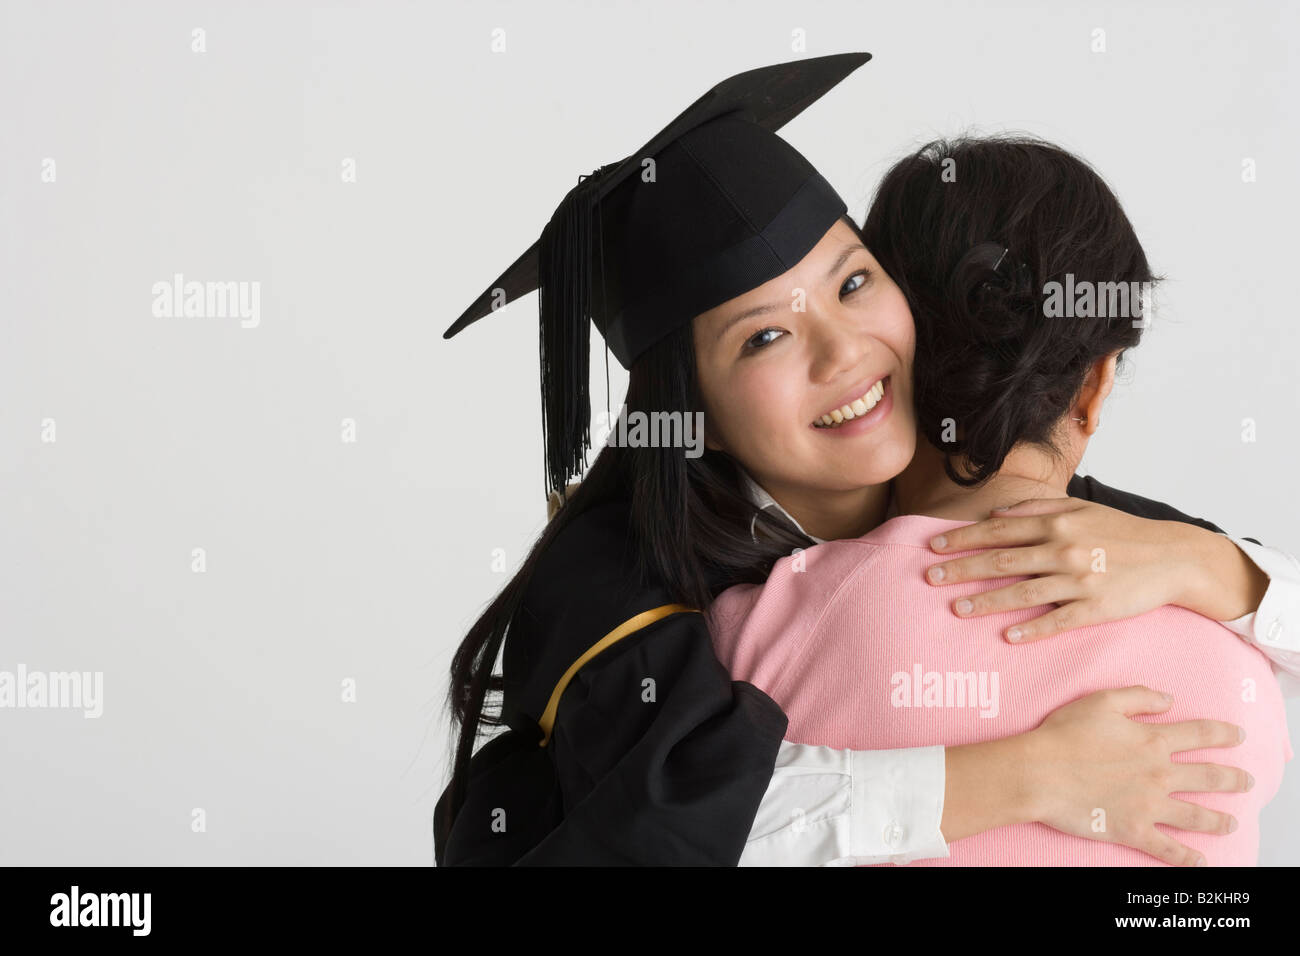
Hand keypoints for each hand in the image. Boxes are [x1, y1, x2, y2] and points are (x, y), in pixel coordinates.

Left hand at [923, 496, 1261, 642]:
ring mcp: (1080, 580)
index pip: (998, 530)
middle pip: (1002, 561)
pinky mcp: (1097, 608)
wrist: (1173, 556)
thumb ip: (1036, 507)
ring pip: (1023, 592)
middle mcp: (1064, 549)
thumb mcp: (1080, 508)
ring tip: (956, 609)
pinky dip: (1032, 629)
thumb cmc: (1122, 532)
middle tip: (930, 578)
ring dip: (987, 602)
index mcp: (1057, 523)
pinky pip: (1058, 621)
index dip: (962, 538)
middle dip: (962, 569)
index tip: (933, 546)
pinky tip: (1007, 636)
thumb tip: (995, 513)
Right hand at [1022, 685, 1250, 865]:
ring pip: (1197, 815)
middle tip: (1247, 781)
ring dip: (1219, 820)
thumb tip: (1169, 699)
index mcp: (1153, 740)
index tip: (1239, 736)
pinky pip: (1168, 848)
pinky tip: (1200, 861)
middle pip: (1210, 777)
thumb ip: (1139, 696)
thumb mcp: (1100, 701)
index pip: (1202, 734)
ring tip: (1231, 823)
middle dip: (1234, 779)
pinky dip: (1187, 858)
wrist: (1039, 772)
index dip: (1225, 734)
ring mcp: (1149, 805)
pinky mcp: (1134, 830)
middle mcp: (1159, 773)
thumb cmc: (1064, 734)